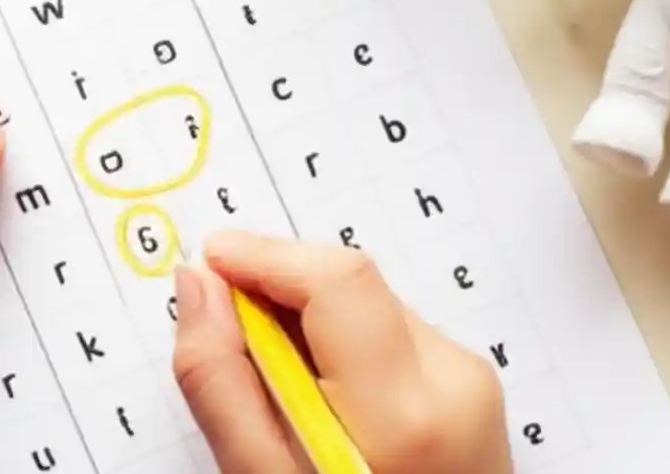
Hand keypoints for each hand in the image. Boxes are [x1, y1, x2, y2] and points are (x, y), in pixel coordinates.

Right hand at [174, 231, 511, 473]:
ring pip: (368, 306)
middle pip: (350, 285)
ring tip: (278, 391)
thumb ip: (223, 384)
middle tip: (226, 334)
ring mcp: (472, 382)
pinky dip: (342, 347)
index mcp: (403, 412)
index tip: (211, 261)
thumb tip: (197, 287)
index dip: (263, 256)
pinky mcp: (473, 386)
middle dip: (278, 290)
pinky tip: (321, 400)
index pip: (336, 279)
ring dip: (309, 323)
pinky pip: (392, 334)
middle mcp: (454, 381)